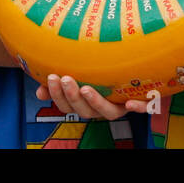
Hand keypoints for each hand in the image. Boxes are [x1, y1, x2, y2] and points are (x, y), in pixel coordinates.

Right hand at [34, 74, 150, 119]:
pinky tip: (130, 104)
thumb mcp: (82, 73)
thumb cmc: (108, 71)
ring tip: (86, 88)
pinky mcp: (144, 101)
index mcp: (89, 103)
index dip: (58, 96)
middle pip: (86, 111)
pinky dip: (137, 107)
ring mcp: (123, 105)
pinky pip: (143, 107)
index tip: (50, 78)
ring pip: (109, 113)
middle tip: (65, 79)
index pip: (69, 107)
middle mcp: (104, 107)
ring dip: (96, 102)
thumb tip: (38, 91)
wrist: (145, 70)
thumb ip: (61, 82)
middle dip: (73, 97)